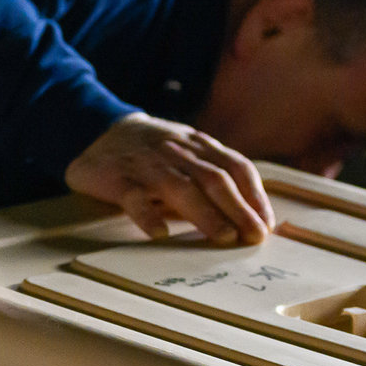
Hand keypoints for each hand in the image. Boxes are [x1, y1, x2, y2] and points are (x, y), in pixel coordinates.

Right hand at [66, 114, 275, 245]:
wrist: (99, 129)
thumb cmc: (153, 151)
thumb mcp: (188, 154)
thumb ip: (214, 177)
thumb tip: (249, 217)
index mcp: (199, 147)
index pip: (236, 167)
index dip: (254, 195)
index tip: (266, 224)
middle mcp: (177, 153)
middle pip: (214, 179)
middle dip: (238, 208)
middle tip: (254, 236)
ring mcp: (147, 165)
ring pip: (180, 187)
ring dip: (205, 213)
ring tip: (224, 236)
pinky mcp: (117, 178)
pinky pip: (133, 197)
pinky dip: (147, 214)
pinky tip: (159, 232)